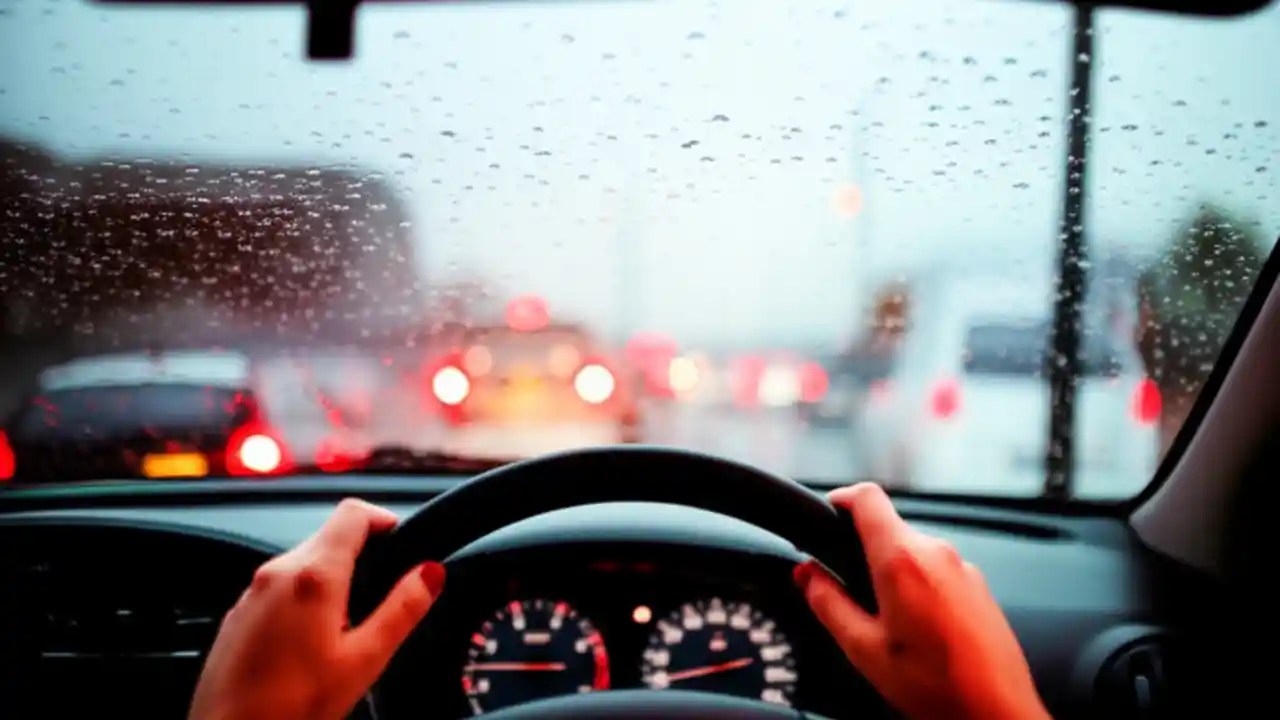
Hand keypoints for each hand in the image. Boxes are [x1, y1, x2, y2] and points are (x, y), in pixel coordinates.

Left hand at [189, 498, 445, 719]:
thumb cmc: (292, 706)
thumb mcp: (364, 660)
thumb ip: (402, 610)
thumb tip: (431, 573)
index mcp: (314, 575)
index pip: (352, 513)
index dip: (383, 519)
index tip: (399, 539)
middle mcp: (277, 572)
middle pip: (328, 536)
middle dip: (360, 556)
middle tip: (381, 596)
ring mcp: (252, 592)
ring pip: (303, 563)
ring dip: (330, 579)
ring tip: (345, 628)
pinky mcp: (238, 614)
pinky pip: (279, 589)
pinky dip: (302, 600)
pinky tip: (309, 644)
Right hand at [795, 483, 1048, 719]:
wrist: (997, 713)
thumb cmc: (937, 687)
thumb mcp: (863, 648)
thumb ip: (827, 603)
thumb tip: (806, 575)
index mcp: (903, 560)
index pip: (867, 497)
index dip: (841, 498)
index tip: (828, 510)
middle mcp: (937, 553)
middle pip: (888, 529)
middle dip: (863, 553)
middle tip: (847, 593)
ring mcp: (963, 569)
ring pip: (913, 553)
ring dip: (893, 575)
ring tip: (888, 624)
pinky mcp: (978, 587)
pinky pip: (937, 573)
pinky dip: (919, 589)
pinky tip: (919, 632)